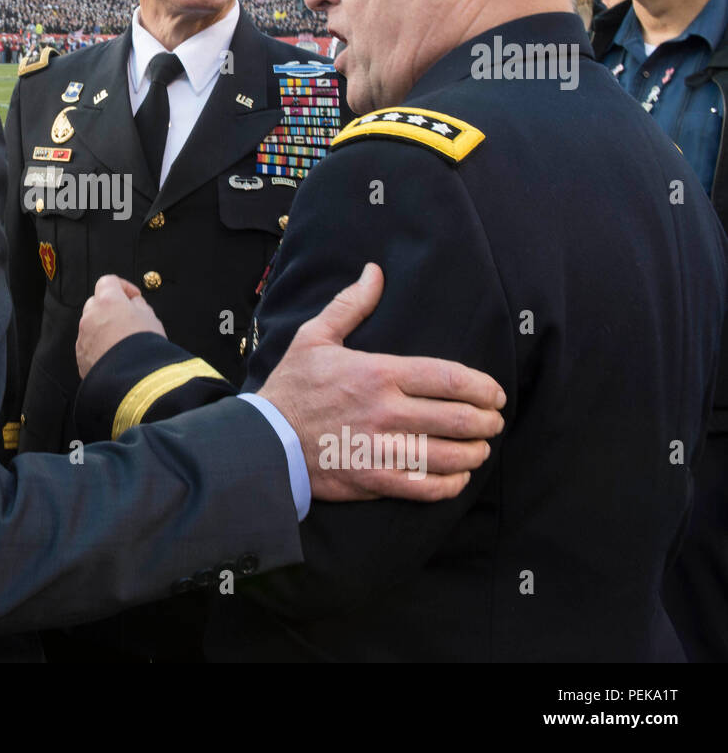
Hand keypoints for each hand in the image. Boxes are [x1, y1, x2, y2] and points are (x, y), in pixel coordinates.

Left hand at [76, 275, 166, 377]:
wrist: (133, 380)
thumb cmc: (144, 348)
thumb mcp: (151, 319)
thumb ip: (140, 306)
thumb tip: (135, 305)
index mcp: (108, 301)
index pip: (108, 281)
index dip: (123, 287)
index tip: (133, 297)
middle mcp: (91, 316)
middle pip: (97, 302)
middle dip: (111, 307)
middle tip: (128, 318)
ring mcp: (83, 337)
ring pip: (91, 325)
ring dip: (104, 328)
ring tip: (123, 340)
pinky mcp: (81, 356)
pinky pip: (89, 345)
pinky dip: (99, 346)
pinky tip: (115, 355)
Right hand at [258, 263, 505, 502]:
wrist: (265, 439)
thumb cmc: (292, 386)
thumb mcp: (315, 337)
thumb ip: (351, 305)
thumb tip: (375, 272)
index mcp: (378, 373)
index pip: (450, 379)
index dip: (483, 388)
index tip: (495, 393)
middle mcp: (386, 411)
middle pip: (458, 418)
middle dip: (487, 421)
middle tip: (494, 421)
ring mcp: (381, 449)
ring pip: (448, 455)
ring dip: (475, 452)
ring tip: (481, 448)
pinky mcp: (374, 480)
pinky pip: (425, 487)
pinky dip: (450, 484)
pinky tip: (457, 476)